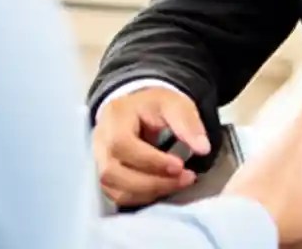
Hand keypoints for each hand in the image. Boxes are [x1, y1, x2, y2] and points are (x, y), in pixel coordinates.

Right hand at [92, 87, 210, 206]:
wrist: (139, 110)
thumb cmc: (155, 107)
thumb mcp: (175, 104)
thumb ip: (188, 124)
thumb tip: (203, 149)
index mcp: (114, 117)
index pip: (121, 144)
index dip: (149, 160)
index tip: (179, 165)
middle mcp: (100, 141)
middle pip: (112, 171)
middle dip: (151, 181)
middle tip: (185, 178)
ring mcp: (99, 161)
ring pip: (114, 188)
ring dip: (149, 192)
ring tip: (179, 183)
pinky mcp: (105, 177)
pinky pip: (117, 196)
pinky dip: (142, 197)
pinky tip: (164, 188)